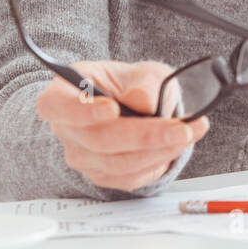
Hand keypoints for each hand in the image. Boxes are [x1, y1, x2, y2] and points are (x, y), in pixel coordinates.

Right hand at [36, 60, 209, 190]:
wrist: (138, 106)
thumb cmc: (130, 84)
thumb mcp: (142, 71)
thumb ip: (143, 82)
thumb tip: (143, 102)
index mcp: (62, 94)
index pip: (56, 106)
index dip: (80, 111)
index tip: (112, 108)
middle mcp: (66, 129)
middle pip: (98, 140)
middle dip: (145, 135)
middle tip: (182, 127)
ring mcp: (81, 157)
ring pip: (118, 163)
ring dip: (159, 150)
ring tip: (190, 132)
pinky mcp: (102, 175)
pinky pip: (130, 177)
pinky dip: (158, 162)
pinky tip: (177, 145)